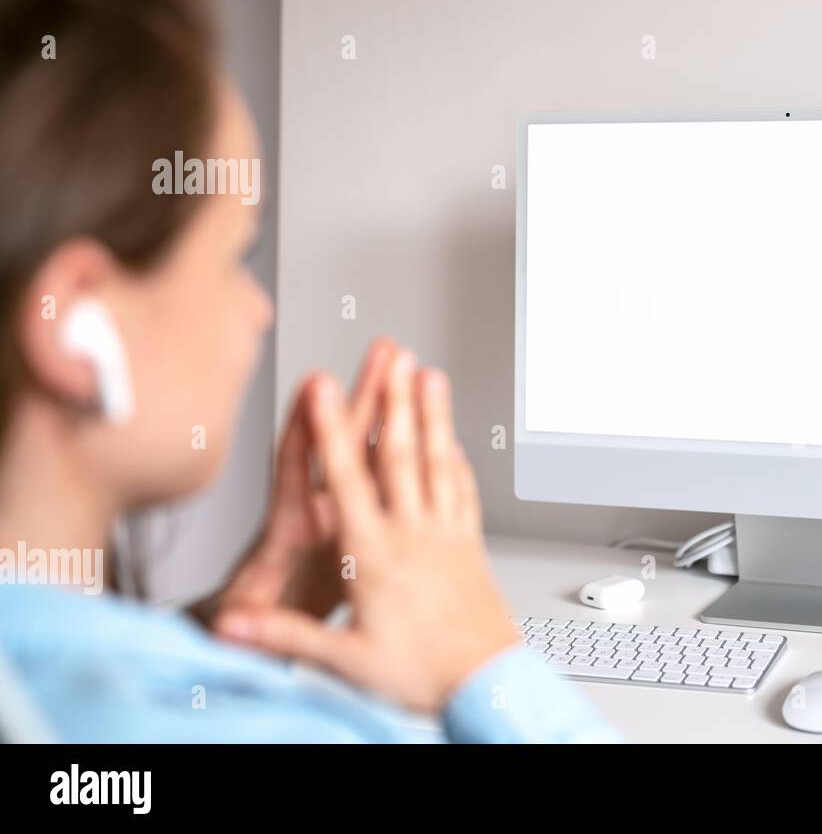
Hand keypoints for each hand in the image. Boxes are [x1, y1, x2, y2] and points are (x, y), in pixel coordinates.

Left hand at [196, 338, 394, 624]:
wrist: (266, 633)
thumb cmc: (257, 623)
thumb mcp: (253, 625)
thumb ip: (247, 619)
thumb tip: (226, 621)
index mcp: (290, 531)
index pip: (296, 470)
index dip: (305, 429)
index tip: (315, 389)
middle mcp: (315, 510)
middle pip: (340, 443)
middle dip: (362, 395)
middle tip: (385, 353)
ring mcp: (338, 511)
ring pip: (368, 451)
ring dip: (387, 408)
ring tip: (409, 369)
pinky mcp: (357, 520)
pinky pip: (385, 476)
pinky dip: (406, 448)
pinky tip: (430, 426)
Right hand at [214, 350, 518, 712]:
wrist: (487, 682)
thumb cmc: (422, 674)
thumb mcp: (345, 660)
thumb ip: (284, 636)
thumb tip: (231, 626)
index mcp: (377, 555)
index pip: (347, 480)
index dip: (330, 429)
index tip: (322, 387)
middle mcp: (415, 535)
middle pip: (400, 455)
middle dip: (392, 400)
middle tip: (392, 355)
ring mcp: (447, 536)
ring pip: (439, 462)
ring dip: (434, 415)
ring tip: (430, 376)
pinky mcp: (470, 546)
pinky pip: (464, 492)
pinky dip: (458, 461)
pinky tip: (457, 443)